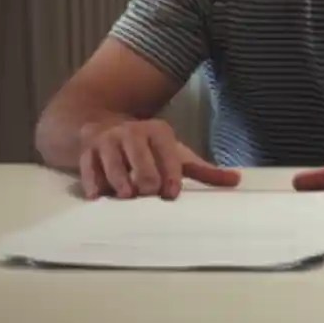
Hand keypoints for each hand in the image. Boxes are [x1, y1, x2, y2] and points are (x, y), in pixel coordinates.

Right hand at [79, 119, 239, 199]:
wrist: (104, 126)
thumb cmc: (149, 149)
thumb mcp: (176, 154)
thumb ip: (203, 170)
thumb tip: (236, 181)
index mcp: (158, 132)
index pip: (167, 155)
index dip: (170, 176)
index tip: (171, 193)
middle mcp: (132, 133)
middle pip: (140, 162)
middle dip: (145, 180)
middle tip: (148, 193)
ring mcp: (107, 142)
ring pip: (114, 167)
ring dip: (120, 184)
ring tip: (127, 196)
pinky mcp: (86, 153)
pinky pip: (89, 171)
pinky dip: (94, 185)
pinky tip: (99, 197)